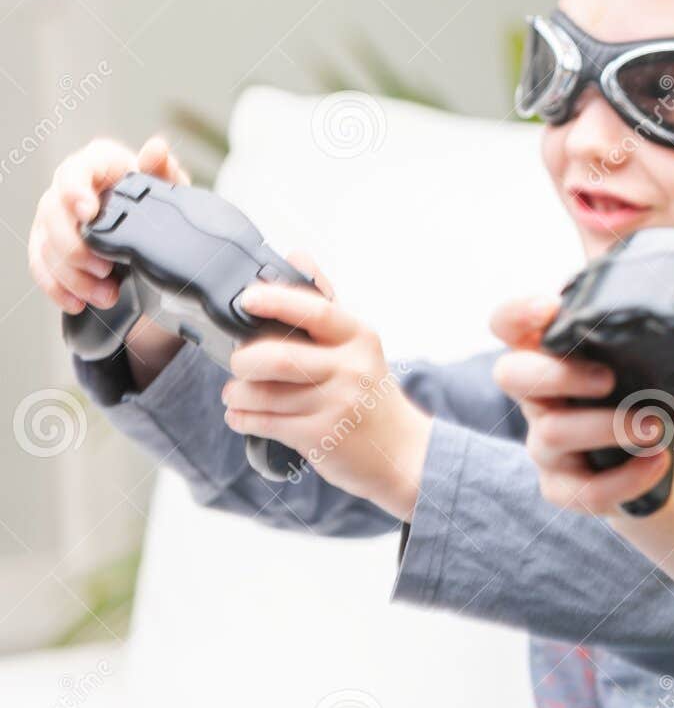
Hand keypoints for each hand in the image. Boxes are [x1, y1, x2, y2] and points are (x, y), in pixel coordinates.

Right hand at [30, 136, 191, 384]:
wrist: (149, 221)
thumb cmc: (154, 194)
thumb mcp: (165, 182)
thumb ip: (160, 167)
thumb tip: (156, 149)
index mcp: (94, 165)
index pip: (73, 173)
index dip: (75, 191)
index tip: (88, 212)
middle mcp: (65, 189)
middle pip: (52, 215)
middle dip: (76, 248)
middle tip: (107, 270)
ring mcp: (53, 217)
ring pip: (46, 247)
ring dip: (73, 276)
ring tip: (107, 296)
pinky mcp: (48, 244)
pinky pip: (41, 267)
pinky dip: (57, 288)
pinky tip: (77, 303)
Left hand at [221, 254, 431, 517]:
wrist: (403, 452)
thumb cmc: (370, 393)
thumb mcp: (359, 345)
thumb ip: (324, 304)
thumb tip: (297, 254)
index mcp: (359, 337)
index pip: (315, 311)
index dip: (276, 301)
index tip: (247, 298)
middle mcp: (350, 369)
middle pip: (276, 357)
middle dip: (243, 361)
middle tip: (239, 364)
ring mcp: (336, 404)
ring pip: (262, 395)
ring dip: (237, 394)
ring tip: (237, 394)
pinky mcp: (320, 436)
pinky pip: (264, 423)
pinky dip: (242, 418)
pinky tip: (243, 415)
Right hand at [490, 297, 672, 514]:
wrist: (665, 454)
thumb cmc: (649, 387)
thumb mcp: (647, 344)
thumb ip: (643, 312)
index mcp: (550, 350)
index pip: (507, 322)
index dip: (516, 313)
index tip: (549, 308)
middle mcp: (537, 395)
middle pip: (510, 377)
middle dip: (557, 374)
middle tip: (608, 377)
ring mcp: (544, 443)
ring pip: (550, 435)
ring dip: (608, 428)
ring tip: (657, 426)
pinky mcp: (563, 487)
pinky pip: (578, 492)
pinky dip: (622, 479)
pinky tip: (656, 463)